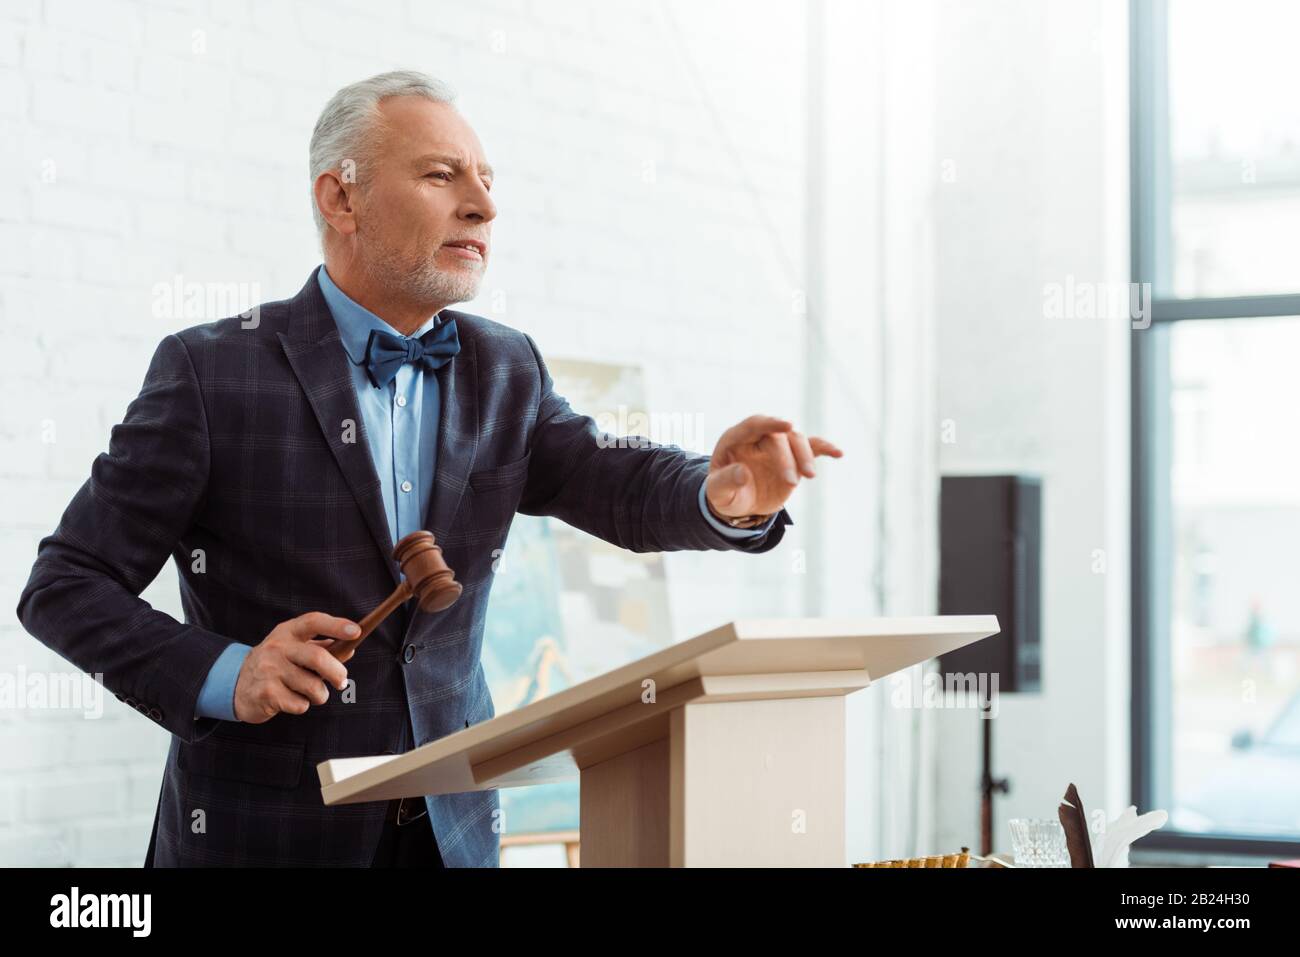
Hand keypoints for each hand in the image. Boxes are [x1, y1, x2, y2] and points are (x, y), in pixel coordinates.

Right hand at [233, 612, 357, 722]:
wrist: (236, 685)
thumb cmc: (276, 664)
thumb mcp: (294, 649)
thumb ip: (322, 648)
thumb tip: (350, 649)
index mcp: (287, 632)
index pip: (313, 621)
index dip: (336, 625)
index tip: (356, 632)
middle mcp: (277, 648)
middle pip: (317, 657)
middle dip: (337, 673)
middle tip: (342, 682)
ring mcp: (269, 670)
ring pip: (313, 686)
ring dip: (320, 695)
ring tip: (312, 693)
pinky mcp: (266, 693)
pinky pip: (300, 704)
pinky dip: (303, 706)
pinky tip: (291, 700)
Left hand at [704, 415, 842, 519]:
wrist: (739, 502)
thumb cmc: (725, 493)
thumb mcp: (717, 492)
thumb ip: (726, 482)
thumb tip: (742, 473)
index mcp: (736, 438)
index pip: (755, 424)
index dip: (770, 423)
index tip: (788, 425)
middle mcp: (759, 437)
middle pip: (779, 436)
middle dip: (788, 457)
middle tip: (792, 482)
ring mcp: (778, 446)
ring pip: (797, 441)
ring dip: (805, 456)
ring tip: (810, 476)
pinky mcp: (794, 457)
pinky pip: (812, 447)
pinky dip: (825, 449)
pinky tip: (838, 453)